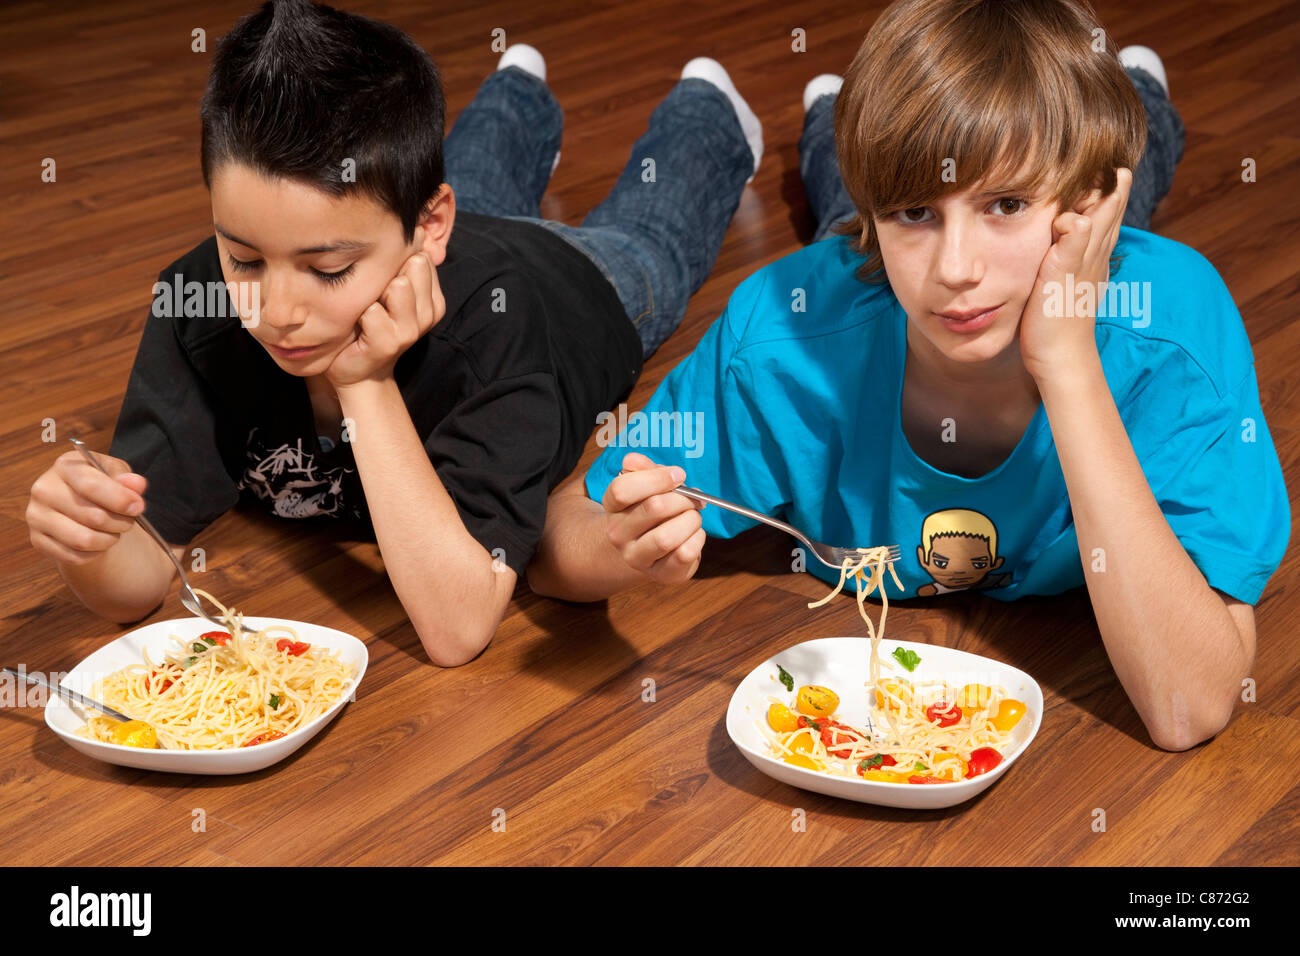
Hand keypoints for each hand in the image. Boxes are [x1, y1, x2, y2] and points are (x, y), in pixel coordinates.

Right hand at [27, 451, 146, 565]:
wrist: (77, 504)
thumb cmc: (100, 485)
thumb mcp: (116, 474)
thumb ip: (127, 479)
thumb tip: (137, 484)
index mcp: (65, 467)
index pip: (92, 486)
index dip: (120, 500)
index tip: (138, 507)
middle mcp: (44, 490)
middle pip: (94, 517)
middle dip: (121, 523)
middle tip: (128, 520)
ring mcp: (37, 516)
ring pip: (84, 540)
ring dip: (109, 540)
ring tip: (114, 532)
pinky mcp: (37, 540)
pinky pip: (74, 557)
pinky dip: (94, 553)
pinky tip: (98, 542)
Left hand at [324, 227, 445, 389]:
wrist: (357, 369)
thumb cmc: (369, 324)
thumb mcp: (390, 291)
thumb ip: (404, 264)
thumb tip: (414, 227)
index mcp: (433, 300)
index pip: (422, 257)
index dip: (397, 261)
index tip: (384, 280)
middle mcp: (428, 313)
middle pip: (413, 266)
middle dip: (388, 273)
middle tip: (374, 296)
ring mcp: (411, 330)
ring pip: (397, 286)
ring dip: (374, 294)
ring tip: (367, 309)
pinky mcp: (390, 343)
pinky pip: (372, 311)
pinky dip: (359, 315)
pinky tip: (358, 326)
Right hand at [602, 452, 706, 583]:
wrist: (655, 549)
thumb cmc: (654, 513)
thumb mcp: (648, 486)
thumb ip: (644, 469)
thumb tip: (631, 459)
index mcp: (612, 507)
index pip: (622, 490)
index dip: (655, 478)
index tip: (678, 475)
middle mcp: (618, 534)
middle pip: (653, 508)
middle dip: (682, 499)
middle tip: (694, 498)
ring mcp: (636, 558)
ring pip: (667, 537)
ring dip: (691, 520)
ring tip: (693, 517)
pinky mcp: (660, 574)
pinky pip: (684, 554)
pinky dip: (698, 539)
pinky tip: (694, 534)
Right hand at [1019, 167, 1131, 382]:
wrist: (1059, 358)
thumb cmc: (1054, 319)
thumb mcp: (1057, 277)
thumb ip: (1070, 243)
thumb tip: (1078, 215)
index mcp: (1089, 248)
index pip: (1105, 204)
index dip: (1108, 180)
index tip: (1109, 155)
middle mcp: (1095, 255)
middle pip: (1110, 213)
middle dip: (1113, 187)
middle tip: (1115, 161)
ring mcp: (1090, 270)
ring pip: (1104, 229)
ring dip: (1107, 206)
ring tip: (1109, 187)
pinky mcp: (1080, 284)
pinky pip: (1091, 247)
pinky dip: (1093, 230)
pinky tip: (1086, 233)